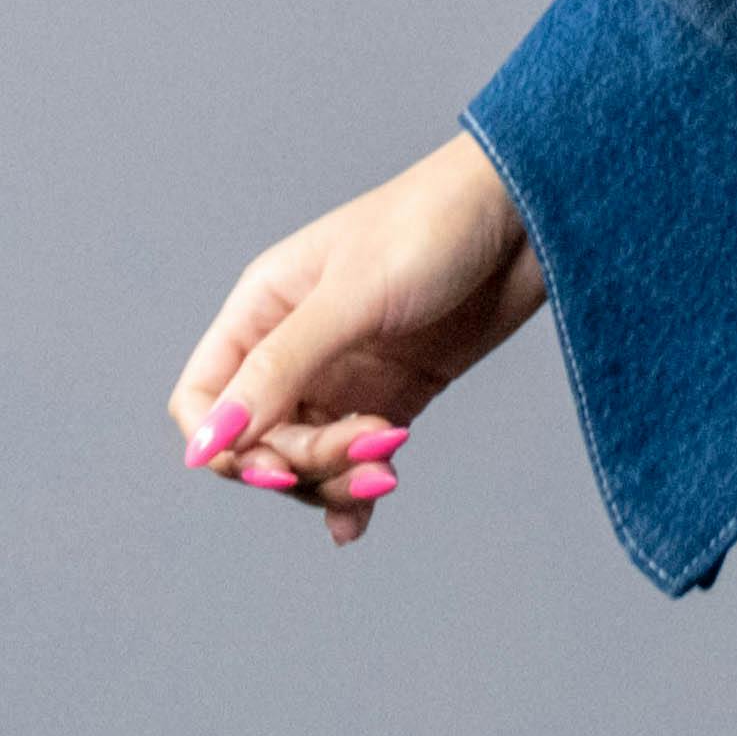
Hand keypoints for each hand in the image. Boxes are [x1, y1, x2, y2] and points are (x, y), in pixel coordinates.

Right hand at [167, 132, 544, 547]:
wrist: (533, 213)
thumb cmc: (434, 225)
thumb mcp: (351, 297)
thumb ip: (281, 368)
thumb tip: (207, 443)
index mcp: (263, 308)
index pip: (203, 399)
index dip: (225, 446)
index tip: (276, 468)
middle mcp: (295, 344)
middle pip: (259, 441)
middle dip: (302, 462)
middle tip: (367, 448)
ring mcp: (345, 372)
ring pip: (307, 459)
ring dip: (337, 481)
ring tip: (389, 470)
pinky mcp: (395, 393)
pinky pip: (354, 459)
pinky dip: (353, 497)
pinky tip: (361, 522)